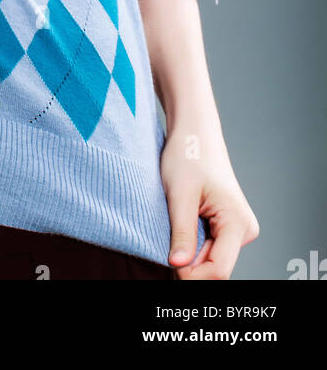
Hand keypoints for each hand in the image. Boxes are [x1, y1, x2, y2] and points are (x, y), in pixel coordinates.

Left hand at [160, 124, 259, 278]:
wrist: (194, 132)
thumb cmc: (188, 155)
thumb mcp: (179, 195)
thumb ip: (182, 233)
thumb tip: (178, 267)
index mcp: (237, 223)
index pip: (219, 270)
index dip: (192, 275)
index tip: (168, 264)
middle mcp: (243, 229)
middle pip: (214, 267)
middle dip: (189, 265)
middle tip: (164, 248)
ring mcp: (236, 228)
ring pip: (210, 259)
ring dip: (189, 253)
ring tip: (172, 229)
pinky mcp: (226, 225)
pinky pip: (208, 247)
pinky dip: (191, 244)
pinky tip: (179, 227)